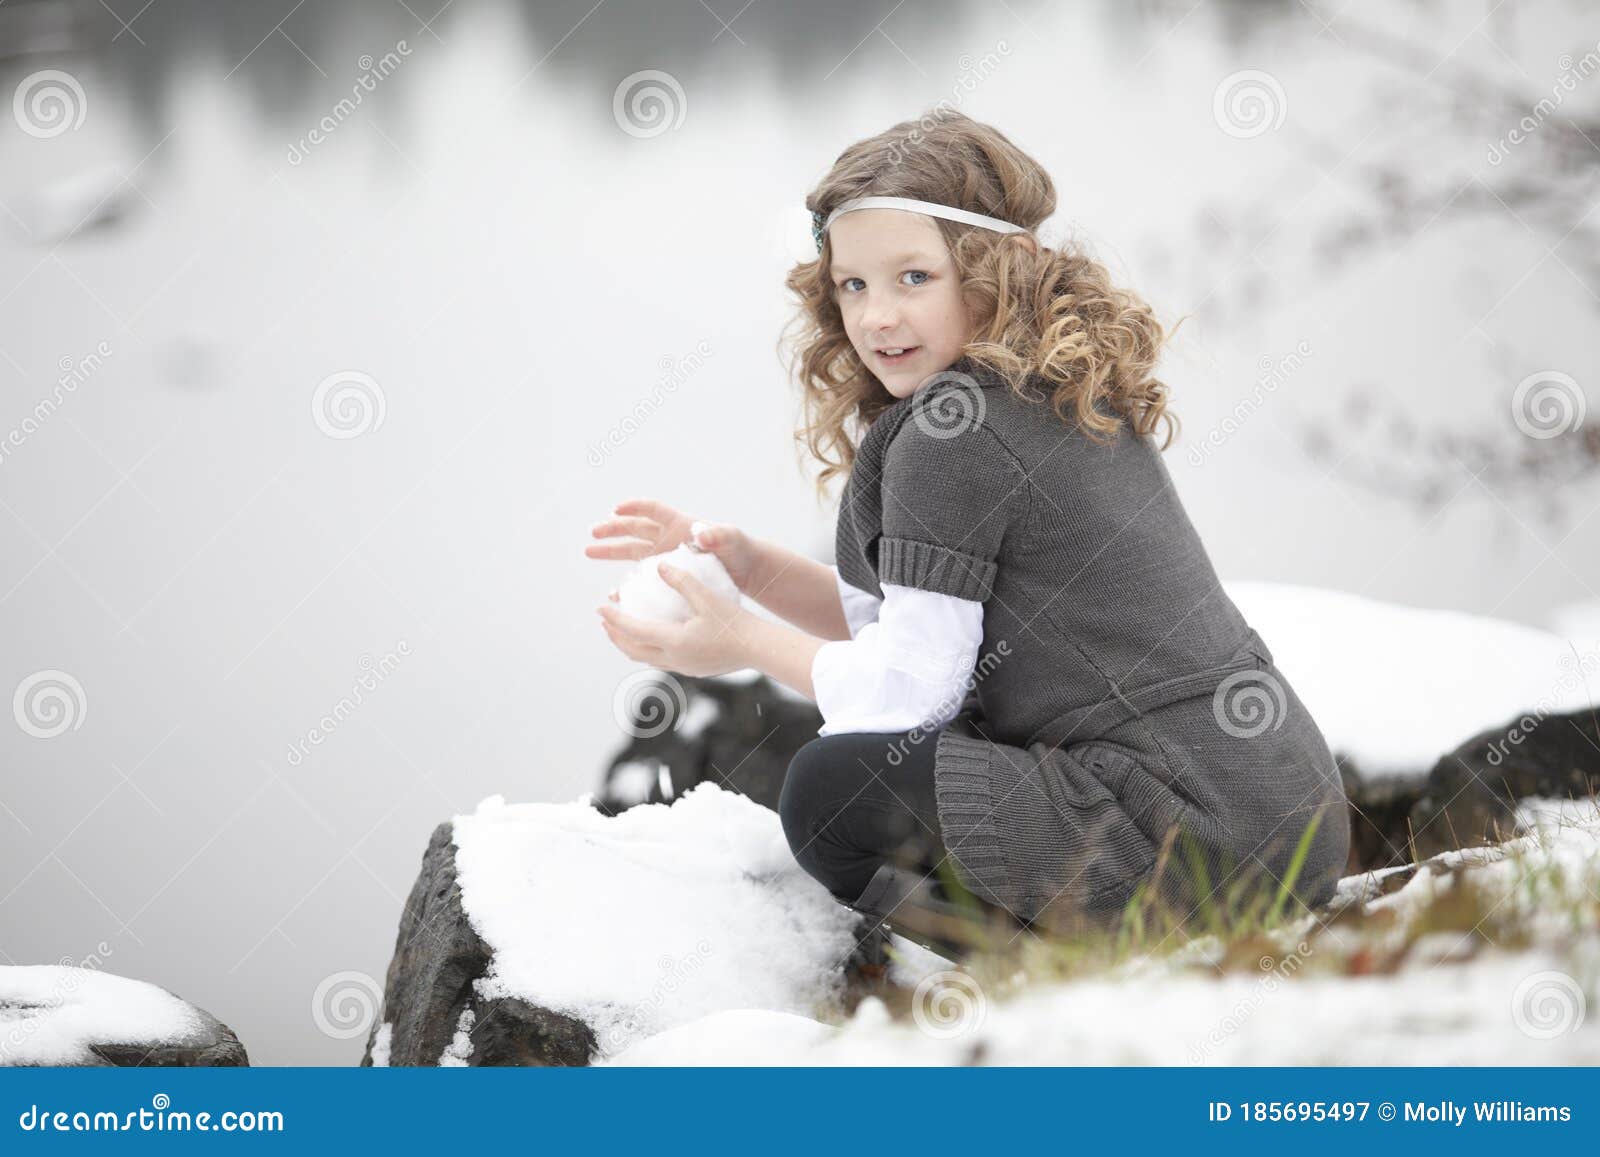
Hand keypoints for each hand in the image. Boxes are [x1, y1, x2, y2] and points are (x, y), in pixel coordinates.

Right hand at [585, 498, 762, 594]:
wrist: (744, 571)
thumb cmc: (740, 551)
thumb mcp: (732, 540)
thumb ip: (719, 535)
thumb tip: (701, 534)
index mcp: (679, 524)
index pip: (652, 510)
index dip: (635, 507)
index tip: (617, 508)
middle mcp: (667, 537)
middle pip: (634, 528)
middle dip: (613, 529)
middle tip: (593, 533)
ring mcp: (664, 555)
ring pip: (631, 549)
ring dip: (611, 550)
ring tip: (589, 551)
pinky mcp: (665, 574)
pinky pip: (641, 576)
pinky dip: (628, 583)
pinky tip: (615, 592)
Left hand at [596, 560, 757, 676]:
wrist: (758, 649)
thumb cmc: (734, 622)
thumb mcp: (707, 597)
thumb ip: (682, 581)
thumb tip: (659, 566)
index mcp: (673, 641)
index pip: (633, 630)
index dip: (614, 618)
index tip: (600, 607)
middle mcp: (673, 659)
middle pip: (633, 649)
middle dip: (616, 635)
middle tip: (605, 620)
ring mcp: (683, 667)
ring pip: (645, 659)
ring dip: (630, 644)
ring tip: (622, 631)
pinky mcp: (693, 669)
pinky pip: (660, 661)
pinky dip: (648, 649)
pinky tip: (653, 639)